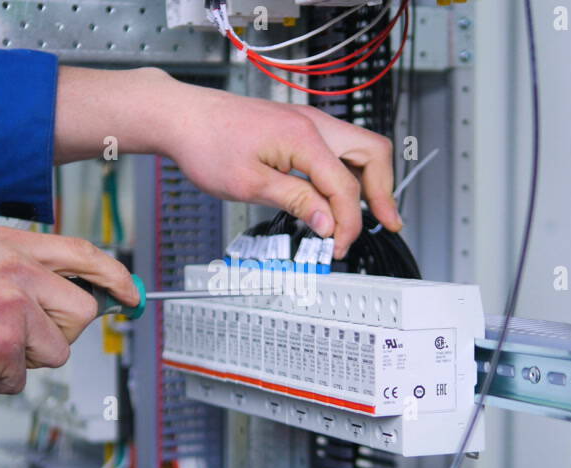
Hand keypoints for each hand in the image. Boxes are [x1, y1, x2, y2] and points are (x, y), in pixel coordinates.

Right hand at [0, 227, 137, 393]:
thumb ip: (22, 274)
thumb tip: (70, 294)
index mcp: (8, 244)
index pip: (81, 253)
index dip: (113, 276)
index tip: (130, 292)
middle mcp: (14, 267)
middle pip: (83, 309)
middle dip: (58, 331)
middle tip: (19, 334)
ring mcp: (10, 302)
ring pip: (58, 348)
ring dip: (26, 357)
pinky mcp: (3, 341)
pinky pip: (24, 376)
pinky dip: (1, 379)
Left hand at [54, 67, 399, 258]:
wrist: (182, 117)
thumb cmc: (207, 144)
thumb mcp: (250, 184)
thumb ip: (295, 202)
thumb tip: (328, 223)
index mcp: (304, 138)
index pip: (345, 187)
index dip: (348, 223)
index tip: (337, 247)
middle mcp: (313, 123)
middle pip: (373, 153)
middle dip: (383, 191)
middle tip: (388, 223)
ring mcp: (307, 121)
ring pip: (360, 147)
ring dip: (369, 179)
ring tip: (372, 211)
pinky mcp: (298, 125)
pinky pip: (339, 146)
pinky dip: (349, 170)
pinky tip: (342, 192)